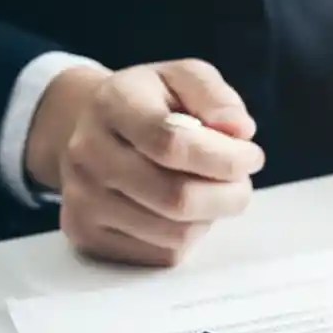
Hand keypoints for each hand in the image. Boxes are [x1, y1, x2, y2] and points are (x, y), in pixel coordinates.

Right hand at [26, 59, 264, 265]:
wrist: (88, 129)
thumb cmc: (151, 104)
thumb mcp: (183, 78)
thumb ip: (215, 96)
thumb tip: (240, 131)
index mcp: (113, 104)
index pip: (172, 144)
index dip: (225, 158)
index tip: (251, 156)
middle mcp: (88, 153)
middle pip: (177, 198)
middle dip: (229, 194)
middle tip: (240, 181)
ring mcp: (82, 199)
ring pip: (176, 233)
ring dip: (210, 216)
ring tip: (210, 191)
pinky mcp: (87, 236)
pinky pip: (162, 254)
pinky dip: (188, 236)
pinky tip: (182, 211)